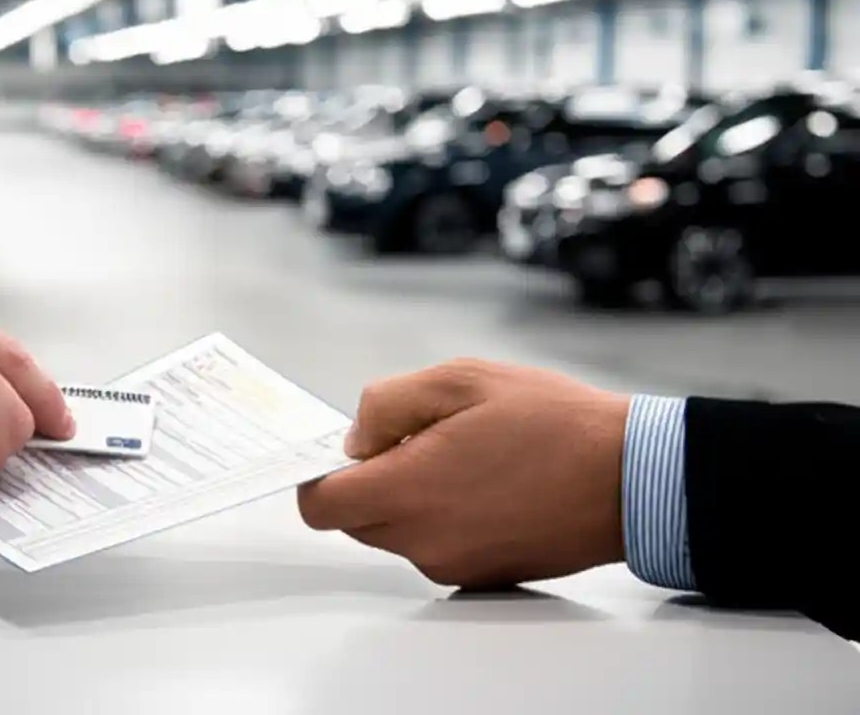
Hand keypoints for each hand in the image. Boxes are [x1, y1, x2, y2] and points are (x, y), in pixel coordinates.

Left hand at [298, 359, 629, 588]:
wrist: (633, 478)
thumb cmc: (555, 425)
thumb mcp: (459, 379)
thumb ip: (387, 405)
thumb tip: (355, 438)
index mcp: (408, 493)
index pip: (321, 506)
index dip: (320, 476)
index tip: (344, 451)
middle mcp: (424, 542)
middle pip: (356, 520)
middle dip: (370, 480)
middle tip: (418, 438)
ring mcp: (454, 565)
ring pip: (396, 534)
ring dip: (409, 497)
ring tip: (464, 455)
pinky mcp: (483, 575)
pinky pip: (437, 546)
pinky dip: (443, 517)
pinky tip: (486, 482)